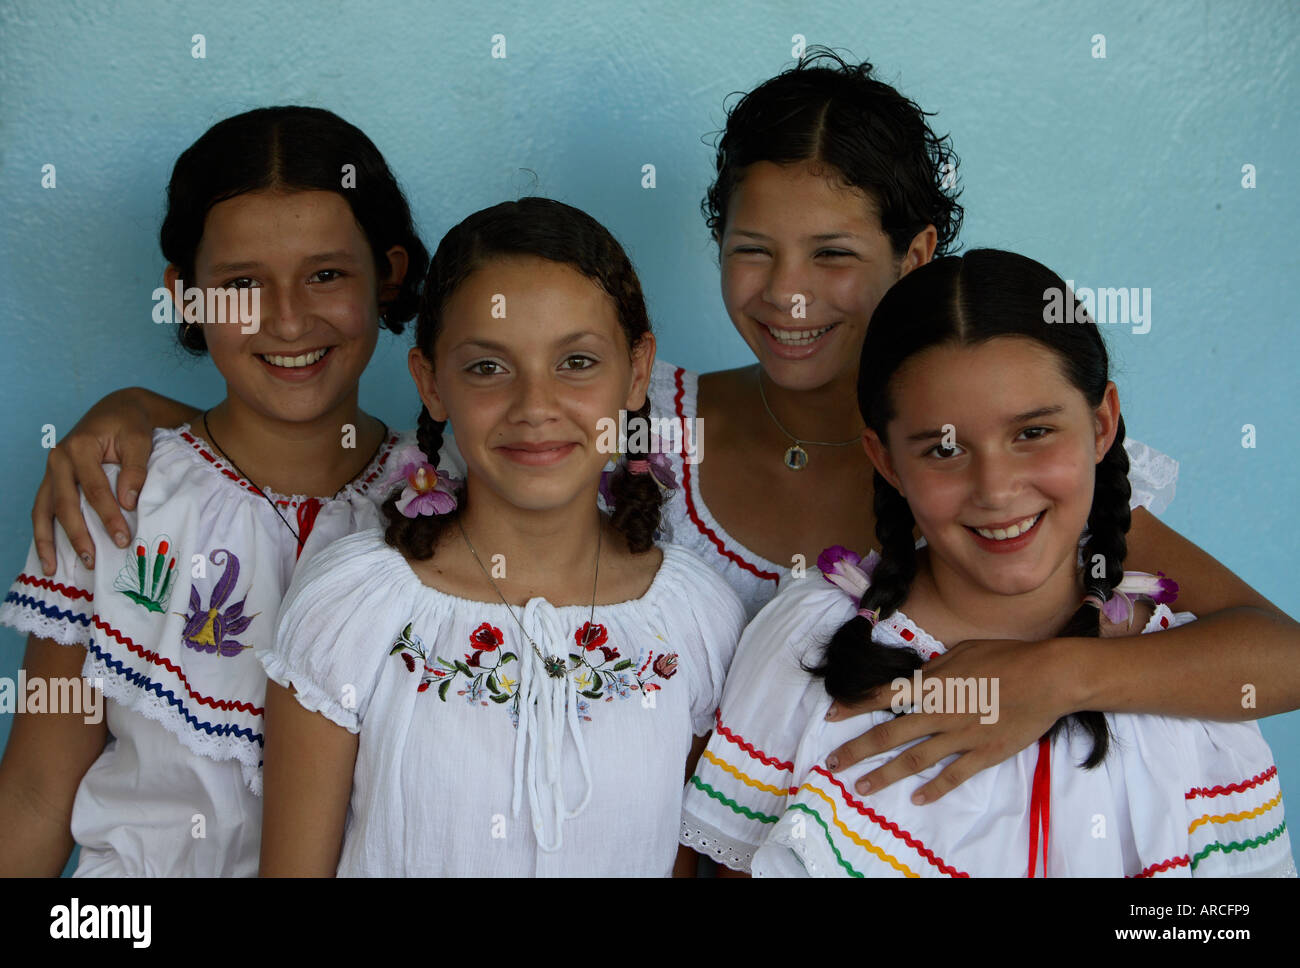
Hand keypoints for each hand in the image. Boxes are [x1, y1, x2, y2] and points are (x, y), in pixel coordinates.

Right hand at [33, 389, 159, 573]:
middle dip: (79, 535)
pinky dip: (42, 533)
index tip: (122, 539)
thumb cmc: (130, 425)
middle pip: (65, 504)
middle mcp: (58, 460)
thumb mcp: (139, 440)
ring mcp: (51, 471)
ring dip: (48, 541)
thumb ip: (135, 469)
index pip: (94, 489)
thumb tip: (128, 503)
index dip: (108, 516)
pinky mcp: (52, 480)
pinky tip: (48, 556)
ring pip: (43, 510)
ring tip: (54, 570)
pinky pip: (42, 509)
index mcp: (79, 447)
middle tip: (93, 561)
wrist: (117, 409)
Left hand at [822, 636, 1079, 803]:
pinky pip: (954, 775)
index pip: (882, 695)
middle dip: (856, 749)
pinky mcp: (984, 752)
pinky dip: (934, 789)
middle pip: (889, 734)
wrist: (1047, 676)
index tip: (830, 715)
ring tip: (862, 787)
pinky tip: (918, 798)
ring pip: (914, 760)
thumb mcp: (961, 651)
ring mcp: (960, 735)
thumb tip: (912, 679)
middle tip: (832, 762)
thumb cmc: (1005, 657)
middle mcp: (938, 711)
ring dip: (884, 775)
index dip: (854, 705)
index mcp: (932, 684)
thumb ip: (933, 669)